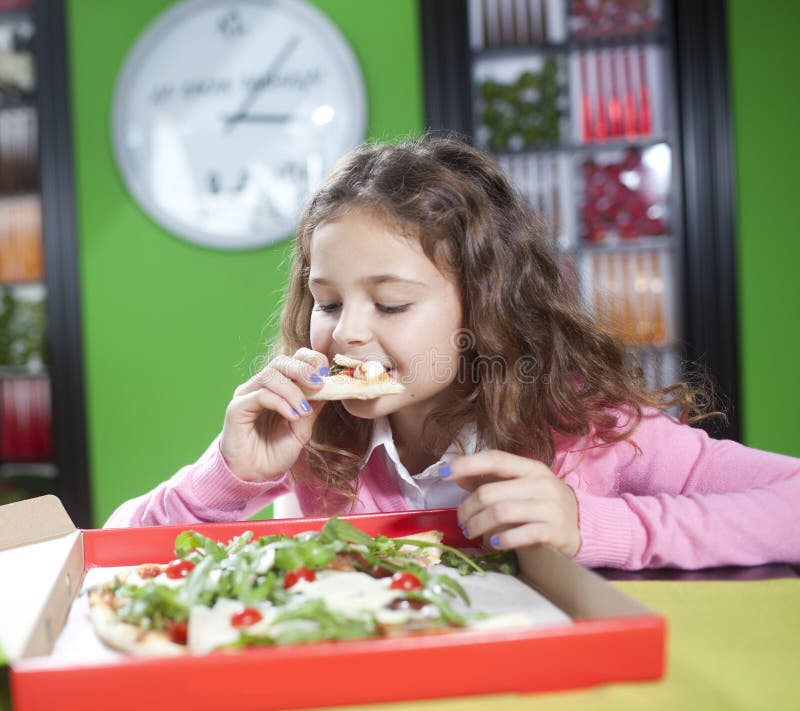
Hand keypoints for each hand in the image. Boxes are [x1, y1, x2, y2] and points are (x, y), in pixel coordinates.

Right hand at [220, 348, 327, 481]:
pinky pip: (260, 395)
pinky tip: (293, 416)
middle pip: (281, 362)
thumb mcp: (303, 427)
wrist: (255, 476)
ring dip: (293, 391)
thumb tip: (331, 386)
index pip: (293, 360)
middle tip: (319, 385)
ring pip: (270, 375)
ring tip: (305, 411)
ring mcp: (247, 395)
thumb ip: (314, 406)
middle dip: (303, 370)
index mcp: (277, 387)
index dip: (311, 361)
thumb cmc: (276, 452)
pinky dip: (281, 403)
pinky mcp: (236, 408)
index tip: (326, 375)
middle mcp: (260, 387)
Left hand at [445, 450, 580, 557]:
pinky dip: (501, 540)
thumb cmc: (543, 504)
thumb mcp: (520, 486)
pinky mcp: (555, 531)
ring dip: (478, 525)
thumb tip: (457, 474)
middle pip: (490, 492)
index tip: (443, 473)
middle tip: (461, 521)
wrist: (583, 526)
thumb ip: (490, 480)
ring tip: (471, 532)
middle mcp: (542, 483)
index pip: (495, 459)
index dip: (466, 464)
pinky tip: (494, 543)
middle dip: (467, 508)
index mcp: (531, 467)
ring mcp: (550, 507)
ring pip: (500, 513)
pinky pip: (519, 534)